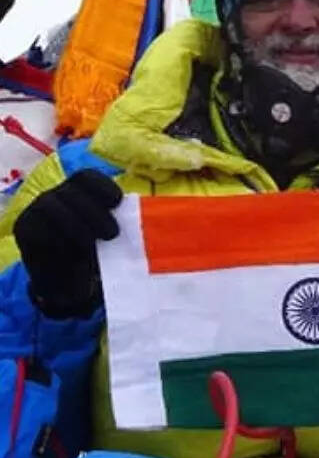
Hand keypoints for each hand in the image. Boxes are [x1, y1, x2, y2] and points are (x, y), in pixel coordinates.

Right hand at [13, 169, 122, 317]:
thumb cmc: (96, 252)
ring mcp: (37, 211)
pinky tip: (72, 253)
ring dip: (78, 227)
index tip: (118, 202)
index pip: (87, 177)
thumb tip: (153, 219)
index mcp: (78, 190)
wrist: (67, 280)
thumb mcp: (109, 234)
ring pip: (53, 208)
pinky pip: (40, 231)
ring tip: (94, 245)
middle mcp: (56, 195)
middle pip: (72, 192)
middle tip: (112, 234)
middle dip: (94, 212)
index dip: (103, 186)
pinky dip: (59, 242)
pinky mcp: (25, 230)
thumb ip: (122, 223)